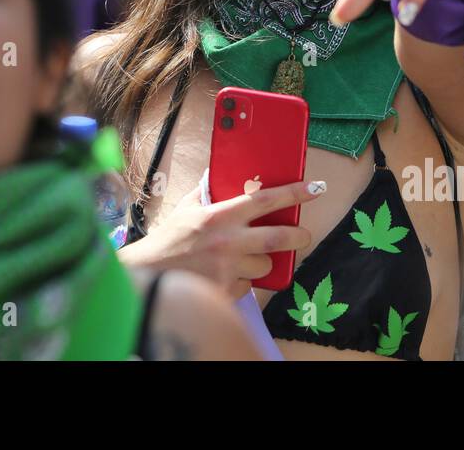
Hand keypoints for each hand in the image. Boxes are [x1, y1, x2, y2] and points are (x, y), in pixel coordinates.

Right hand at [119, 178, 323, 298]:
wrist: (148, 275)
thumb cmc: (168, 239)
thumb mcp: (187, 208)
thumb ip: (207, 192)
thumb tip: (218, 172)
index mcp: (220, 215)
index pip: (265, 200)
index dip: (294, 193)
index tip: (314, 188)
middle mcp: (228, 241)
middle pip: (278, 238)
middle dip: (297, 236)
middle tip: (302, 235)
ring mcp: (228, 268)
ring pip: (264, 266)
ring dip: (261, 262)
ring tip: (245, 259)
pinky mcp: (226, 291)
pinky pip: (248, 287)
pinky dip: (242, 282)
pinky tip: (226, 276)